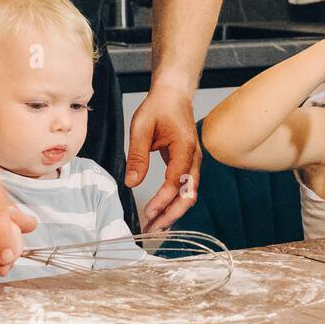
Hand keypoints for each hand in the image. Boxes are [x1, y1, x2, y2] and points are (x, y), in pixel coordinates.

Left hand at [124, 85, 199, 231]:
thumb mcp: (141, 128)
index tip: (148, 212)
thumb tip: (131, 182)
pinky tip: (161, 212)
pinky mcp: (187, 164)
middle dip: (171, 215)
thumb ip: (137, 156)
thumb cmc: (159, 107)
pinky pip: (184, 188)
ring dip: (173, 212)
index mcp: (185, 147)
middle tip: (153, 229)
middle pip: (189, 195)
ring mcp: (193, 162)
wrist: (173, 94)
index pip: (176, 182)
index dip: (162, 200)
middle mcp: (194, 158)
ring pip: (188, 194)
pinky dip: (174, 202)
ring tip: (156, 227)